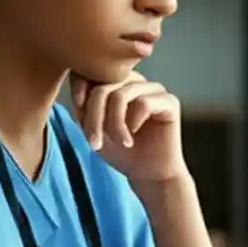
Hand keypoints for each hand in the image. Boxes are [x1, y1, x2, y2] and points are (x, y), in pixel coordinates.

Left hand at [71, 71, 187, 184]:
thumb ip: (84, 105)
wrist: (148, 176)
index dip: (80, 86)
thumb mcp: (93, 128)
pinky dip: (133, 123)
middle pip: (106, 84)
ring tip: (118, 142)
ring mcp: (155, 89)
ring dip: (113, 123)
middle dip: (94, 115)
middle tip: (94, 142)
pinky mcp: (170, 102)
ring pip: (122, 94)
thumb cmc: (121, 152)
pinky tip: (133, 138)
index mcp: (119, 82)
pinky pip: (143, 104)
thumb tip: (77, 84)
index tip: (78, 110)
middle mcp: (137, 81)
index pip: (94, 70)